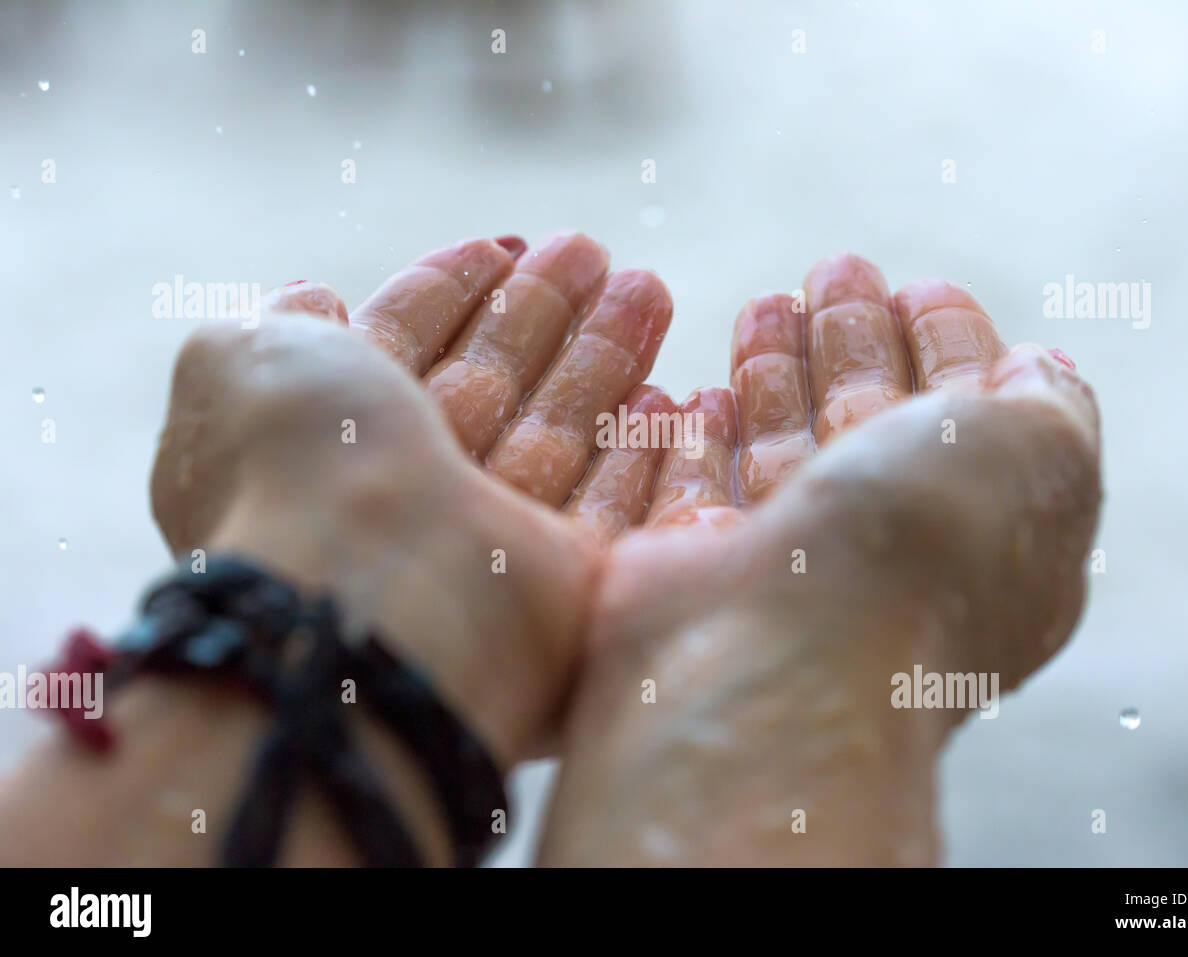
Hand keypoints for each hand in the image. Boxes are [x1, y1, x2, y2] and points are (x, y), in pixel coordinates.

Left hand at [150, 232, 674, 766]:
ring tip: (649, 285)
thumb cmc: (298, 469)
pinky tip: (673, 401)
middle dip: (542, 311)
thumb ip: (278, 329)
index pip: (401, 345)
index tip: (500, 247)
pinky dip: (640, 456)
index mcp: (326, 437)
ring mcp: (485, 540)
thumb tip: (311, 298)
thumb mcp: (242, 364)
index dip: (447, 293)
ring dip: (603, 358)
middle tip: (594, 252)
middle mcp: (406, 493)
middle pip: (491, 381)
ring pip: (557, 433)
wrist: (365, 597)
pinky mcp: (561, 584)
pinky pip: (610, 508)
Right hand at [539, 254, 1102, 864]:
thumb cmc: (921, 550)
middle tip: (834, 270)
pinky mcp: (703, 569)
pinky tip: (695, 390)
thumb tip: (1034, 365)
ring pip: (786, 446)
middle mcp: (893, 554)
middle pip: (872, 421)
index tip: (921, 289)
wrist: (783, 657)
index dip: (953, 343)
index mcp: (989, 535)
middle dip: (857, 338)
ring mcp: (794, 566)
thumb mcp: (1039, 454)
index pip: (973, 416)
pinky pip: (699, 485)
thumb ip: (1052, 403)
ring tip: (766, 302)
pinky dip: (699, 437)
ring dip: (778, 368)